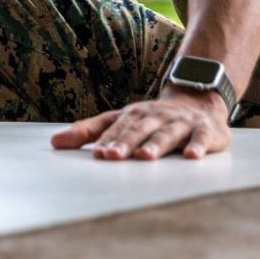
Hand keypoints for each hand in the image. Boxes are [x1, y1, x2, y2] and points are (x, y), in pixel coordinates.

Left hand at [51, 89, 231, 160]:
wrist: (197, 101)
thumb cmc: (150, 118)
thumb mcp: (120, 120)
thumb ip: (90, 131)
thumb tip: (54, 142)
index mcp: (133, 115)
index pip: (117, 128)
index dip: (107, 140)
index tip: (96, 154)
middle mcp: (155, 116)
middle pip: (138, 130)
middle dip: (125, 142)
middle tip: (112, 156)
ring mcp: (180, 123)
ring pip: (167, 134)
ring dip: (155, 144)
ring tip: (145, 156)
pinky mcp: (205, 131)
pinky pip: (201, 138)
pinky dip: (197, 146)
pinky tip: (191, 156)